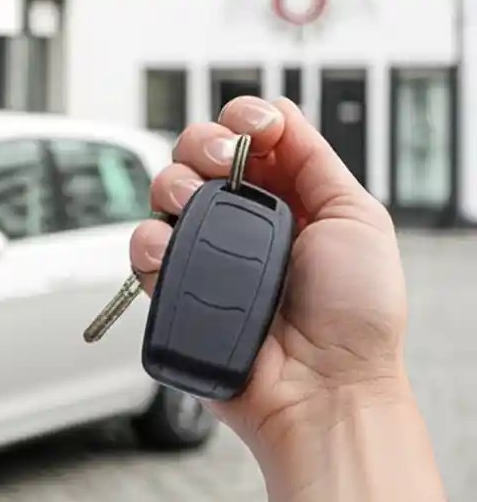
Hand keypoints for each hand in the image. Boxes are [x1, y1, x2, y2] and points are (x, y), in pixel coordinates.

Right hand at [131, 97, 409, 477]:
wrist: (322, 386)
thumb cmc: (354, 317)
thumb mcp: (357, 218)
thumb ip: (314, 160)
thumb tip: (277, 115)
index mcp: (289, 196)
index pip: (251, 135)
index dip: (245, 120)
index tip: (256, 131)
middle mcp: (242, 220)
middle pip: (197, 152)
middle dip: (201, 143)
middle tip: (221, 164)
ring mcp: (205, 254)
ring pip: (164, 191)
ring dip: (174, 186)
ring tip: (197, 209)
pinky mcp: (174, 289)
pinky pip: (144, 248)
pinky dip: (150, 241)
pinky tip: (172, 251)